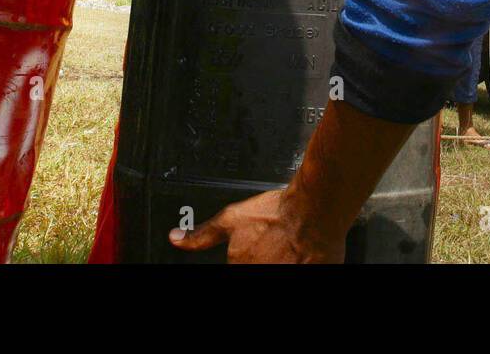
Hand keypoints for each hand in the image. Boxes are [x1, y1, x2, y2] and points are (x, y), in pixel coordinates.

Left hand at [169, 187, 343, 262]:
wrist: (313, 210)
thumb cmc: (278, 214)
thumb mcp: (231, 219)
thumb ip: (201, 235)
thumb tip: (176, 238)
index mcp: (239, 267)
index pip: (236, 266)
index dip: (247, 258)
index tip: (256, 251)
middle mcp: (260, 274)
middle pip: (258, 268)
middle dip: (266, 259)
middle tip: (276, 249)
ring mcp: (286, 278)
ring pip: (276, 269)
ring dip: (280, 261)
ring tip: (288, 251)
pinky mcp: (311, 277)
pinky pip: (297, 271)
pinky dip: (297, 263)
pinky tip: (300, 255)